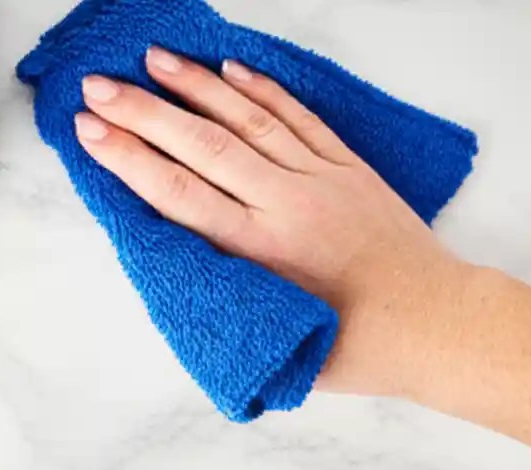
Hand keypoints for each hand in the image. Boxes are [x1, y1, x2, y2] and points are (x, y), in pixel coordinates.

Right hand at [74, 48, 472, 397]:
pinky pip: (299, 118)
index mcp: (260, 252)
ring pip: (247, 120)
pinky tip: (231, 69)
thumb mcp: (276, 342)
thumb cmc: (358, 348)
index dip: (129, 159)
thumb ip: (225, 302)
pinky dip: (263, 92)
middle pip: (201, 146)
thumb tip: (179, 274)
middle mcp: (285, 205)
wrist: (439, 325)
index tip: (90, 132)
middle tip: (98, 86)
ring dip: (196, 87)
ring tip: (154, 60)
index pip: (178, 194)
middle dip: (144, 112)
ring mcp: (320, 180)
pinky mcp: (349, 169)